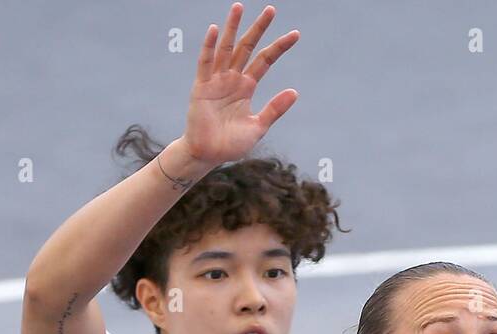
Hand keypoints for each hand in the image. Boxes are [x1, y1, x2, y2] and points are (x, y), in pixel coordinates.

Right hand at [182, 3, 299, 166]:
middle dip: (258, 29)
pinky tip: (215, 30)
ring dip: (232, 28)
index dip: (279, 47)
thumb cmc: (231, 144)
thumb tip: (295, 92)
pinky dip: (210, 46)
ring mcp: (216, 80)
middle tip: (271, 9)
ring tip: (239, 7)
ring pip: (226, 49)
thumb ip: (275, 109)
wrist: (208, 155)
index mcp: (246, 87)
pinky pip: (205, 63)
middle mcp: (232, 79)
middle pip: (247, 47)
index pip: (265, 60)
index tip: (295, 34)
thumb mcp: (258, 126)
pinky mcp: (201, 87)